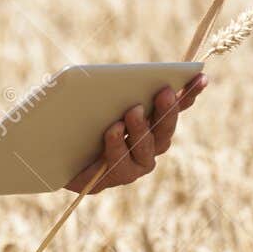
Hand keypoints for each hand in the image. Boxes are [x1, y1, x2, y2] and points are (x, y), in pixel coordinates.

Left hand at [65, 74, 207, 195]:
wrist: (52, 150)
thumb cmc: (80, 117)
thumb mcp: (99, 96)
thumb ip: (117, 87)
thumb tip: (128, 74)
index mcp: (153, 122)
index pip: (177, 107)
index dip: (190, 94)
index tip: (200, 77)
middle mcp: (150, 146)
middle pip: (164, 129)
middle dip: (166, 110)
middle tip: (163, 91)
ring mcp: (135, 165)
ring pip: (146, 148)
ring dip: (141, 128)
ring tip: (133, 110)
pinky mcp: (113, 178)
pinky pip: (119, 163)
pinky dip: (116, 144)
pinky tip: (113, 129)